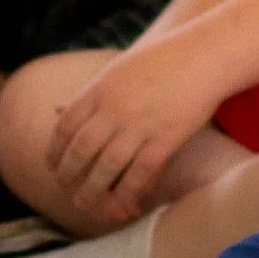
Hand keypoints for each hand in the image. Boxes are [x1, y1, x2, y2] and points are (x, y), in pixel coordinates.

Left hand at [46, 37, 228, 226]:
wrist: (205, 53)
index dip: (55, 151)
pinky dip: (127, 192)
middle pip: (81, 151)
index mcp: (100, 88)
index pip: (65, 126)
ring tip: (85, 204)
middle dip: (68, 175)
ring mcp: (139, 125)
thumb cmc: (163, 59)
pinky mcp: (165, 139)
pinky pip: (139, 175)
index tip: (53, 166)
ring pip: (105, 169)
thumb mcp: (118, 69)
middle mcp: (115, 108)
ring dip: (92, 192)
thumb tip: (58, 110)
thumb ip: (90, 93)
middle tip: (64, 189)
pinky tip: (122, 203)